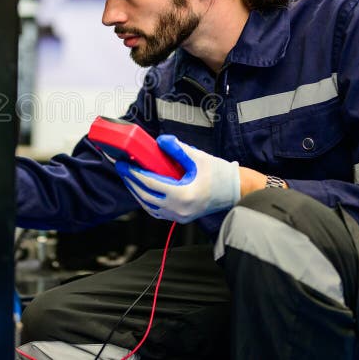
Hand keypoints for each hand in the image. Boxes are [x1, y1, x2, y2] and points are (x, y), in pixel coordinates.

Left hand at [115, 135, 239, 222]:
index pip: (151, 184)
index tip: (124, 164)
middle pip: (146, 196)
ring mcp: (180, 217)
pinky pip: (157, 212)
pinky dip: (147, 201)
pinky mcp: (181, 218)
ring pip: (149, 206)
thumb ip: (177, 149)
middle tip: (122, 169)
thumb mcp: (198, 157)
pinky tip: (143, 190)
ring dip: (137, 193)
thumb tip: (159, 141)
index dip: (134, 173)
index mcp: (183, 194)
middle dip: (131, 182)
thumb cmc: (219, 174)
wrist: (236, 191)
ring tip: (129, 179)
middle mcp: (179, 209)